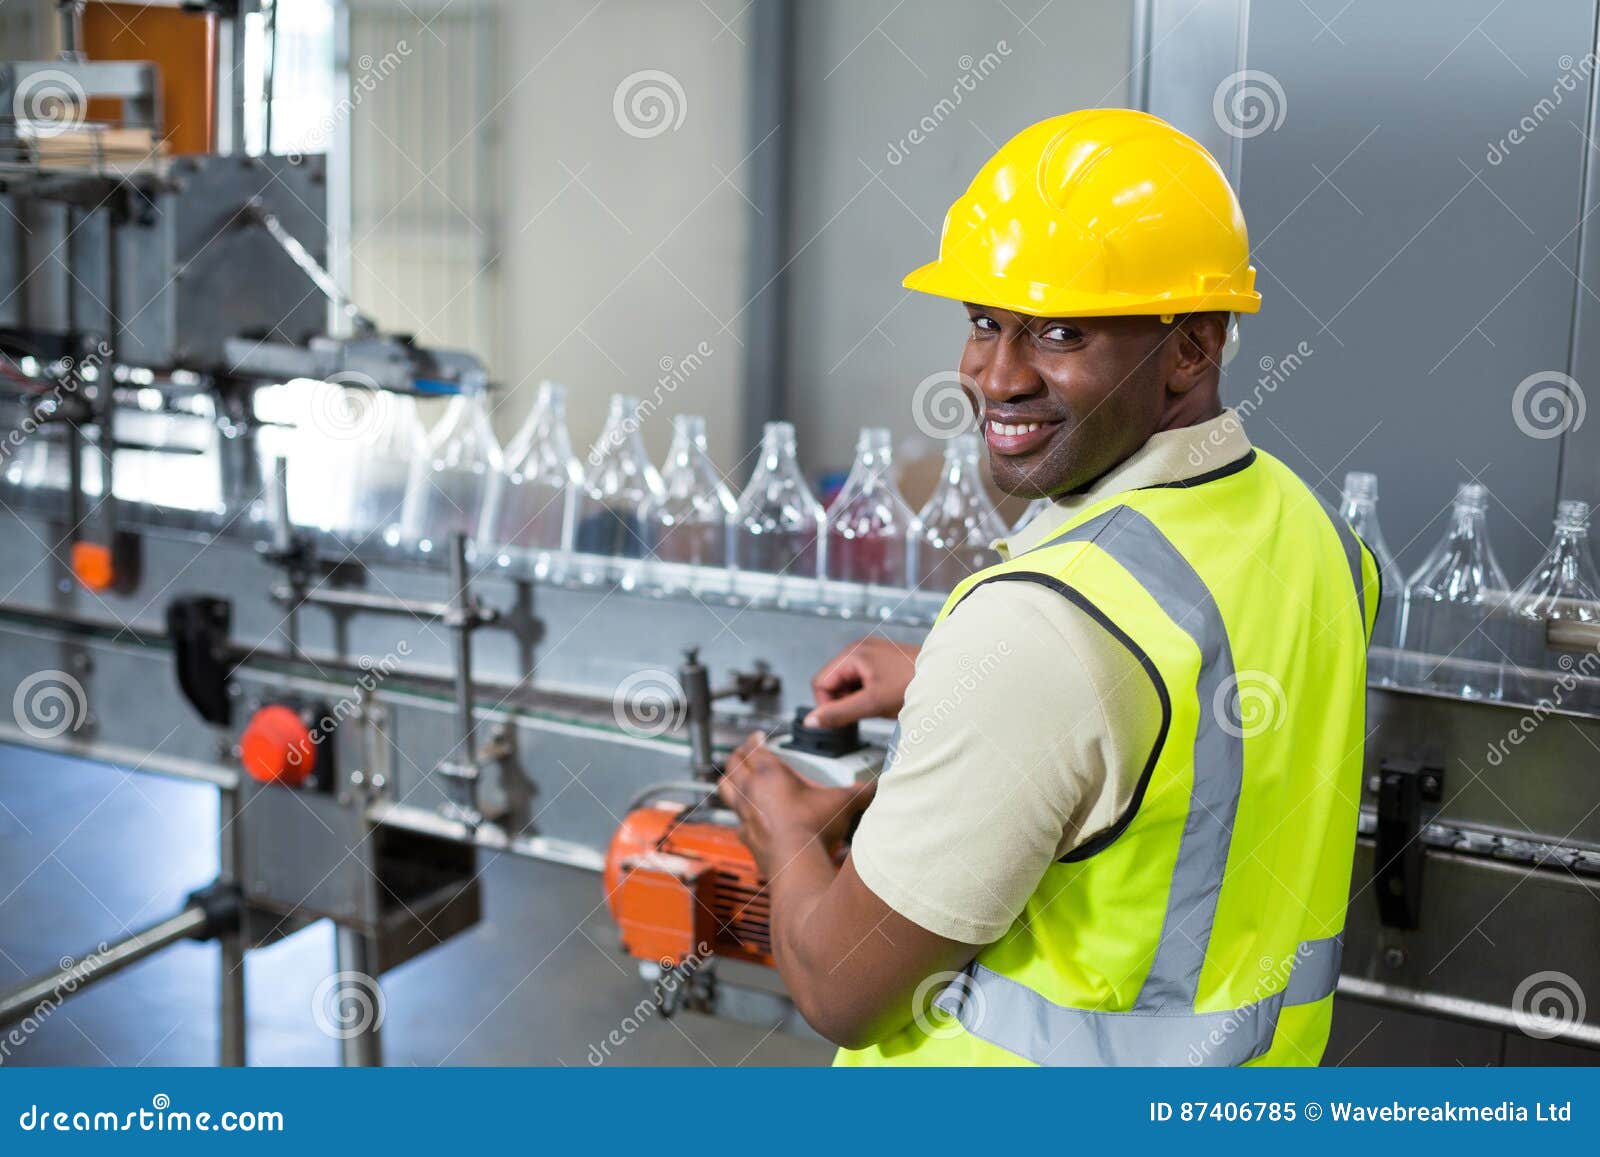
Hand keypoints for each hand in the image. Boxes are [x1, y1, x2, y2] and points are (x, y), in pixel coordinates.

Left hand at [717, 732, 875, 877]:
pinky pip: (737, 822)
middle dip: (738, 755)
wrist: (798, 865)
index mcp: (770, 774)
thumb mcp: (844, 803)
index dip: (754, 739)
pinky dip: (741, 817)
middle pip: (732, 764)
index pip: (753, 747)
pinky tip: (749, 819)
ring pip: (725, 789)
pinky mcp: (747, 837)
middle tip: (745, 753)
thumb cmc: (814, 829)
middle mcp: (751, 791)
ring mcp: (745, 815)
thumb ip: (862, 790)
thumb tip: (877, 786)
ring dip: (730, 781)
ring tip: (736, 779)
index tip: (757, 736)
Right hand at [807, 637, 919, 727]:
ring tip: (878, 706)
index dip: (827, 706)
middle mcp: (859, 649)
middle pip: (833, 683)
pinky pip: (863, 681)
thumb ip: (839, 713)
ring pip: (849, 684)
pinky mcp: (883, 661)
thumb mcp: (872, 704)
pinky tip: (885, 700)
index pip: (820, 683)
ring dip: (857, 700)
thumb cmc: (916, 684)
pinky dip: (868, 694)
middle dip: (843, 702)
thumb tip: (811, 721)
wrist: (950, 677)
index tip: (843, 720)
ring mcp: (872, 654)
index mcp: (853, 653)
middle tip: (864, 713)